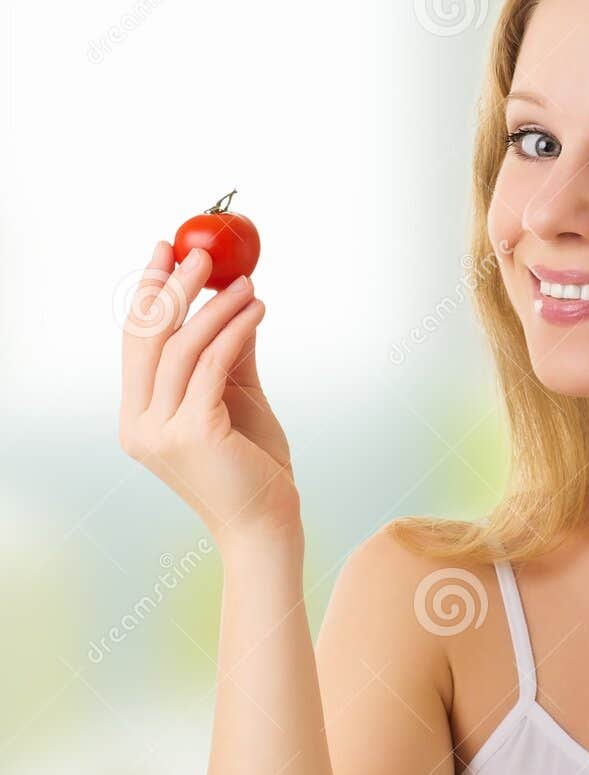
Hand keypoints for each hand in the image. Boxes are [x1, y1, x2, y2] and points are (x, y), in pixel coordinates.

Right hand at [119, 240, 300, 550]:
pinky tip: (258, 311)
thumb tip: (230, 296)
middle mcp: (140, 425)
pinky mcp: (195, 434)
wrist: (267, 525)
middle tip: (202, 253)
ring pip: (182, 348)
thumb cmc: (252, 466)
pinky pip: (213, 366)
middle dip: (174, 287)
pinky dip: (236, 330)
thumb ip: (225, 353)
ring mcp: (162, 433)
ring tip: (246, 283)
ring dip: (216, 307)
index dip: (149, 291)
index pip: (136, 342)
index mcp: (138, 417)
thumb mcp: (234, 398)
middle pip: (149, 338)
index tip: (165, 250)